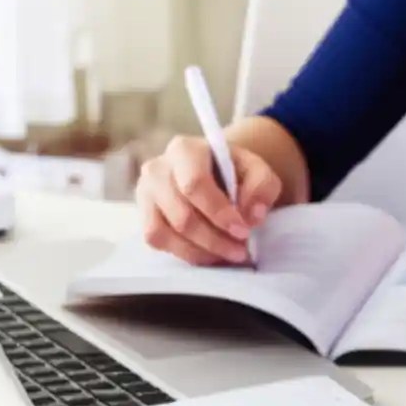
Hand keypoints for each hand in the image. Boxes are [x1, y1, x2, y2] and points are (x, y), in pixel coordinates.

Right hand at [135, 135, 281, 265]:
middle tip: (240, 250)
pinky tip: (208, 253)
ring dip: (200, 251)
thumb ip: (262, 187)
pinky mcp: (143, 215)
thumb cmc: (235, 172)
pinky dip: (185, 253)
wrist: (215, 173)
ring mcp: (145, 193)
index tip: (243, 232)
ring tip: (227, 254)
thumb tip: (251, 216)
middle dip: (214, 240)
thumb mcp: (259, 171)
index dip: (219, 213)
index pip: (195, 184)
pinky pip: (157, 240)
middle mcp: (157, 169)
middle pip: (181, 215)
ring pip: (165, 232)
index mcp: (185, 150)